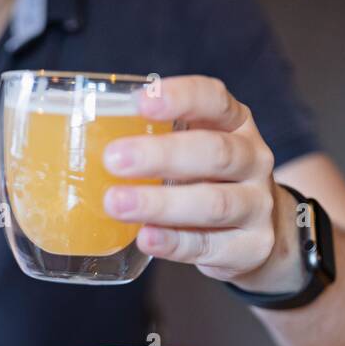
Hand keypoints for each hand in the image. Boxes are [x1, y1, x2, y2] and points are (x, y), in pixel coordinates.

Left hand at [103, 76, 304, 291]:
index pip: (214, 100)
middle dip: (161, 155)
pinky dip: (174, 243)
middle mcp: (254, 159)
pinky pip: (210, 245)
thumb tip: (83, 144)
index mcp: (236, 124)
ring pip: (214, 203)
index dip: (180, 97)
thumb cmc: (209, 183)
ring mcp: (257, 205)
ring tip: (116, 203)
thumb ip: (157, 143)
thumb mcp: (193, 152)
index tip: (140, 102)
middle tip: (113, 159)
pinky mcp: (252, 247)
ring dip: (161, 204)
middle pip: (214, 152)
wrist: (261, 234)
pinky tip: (146, 238)